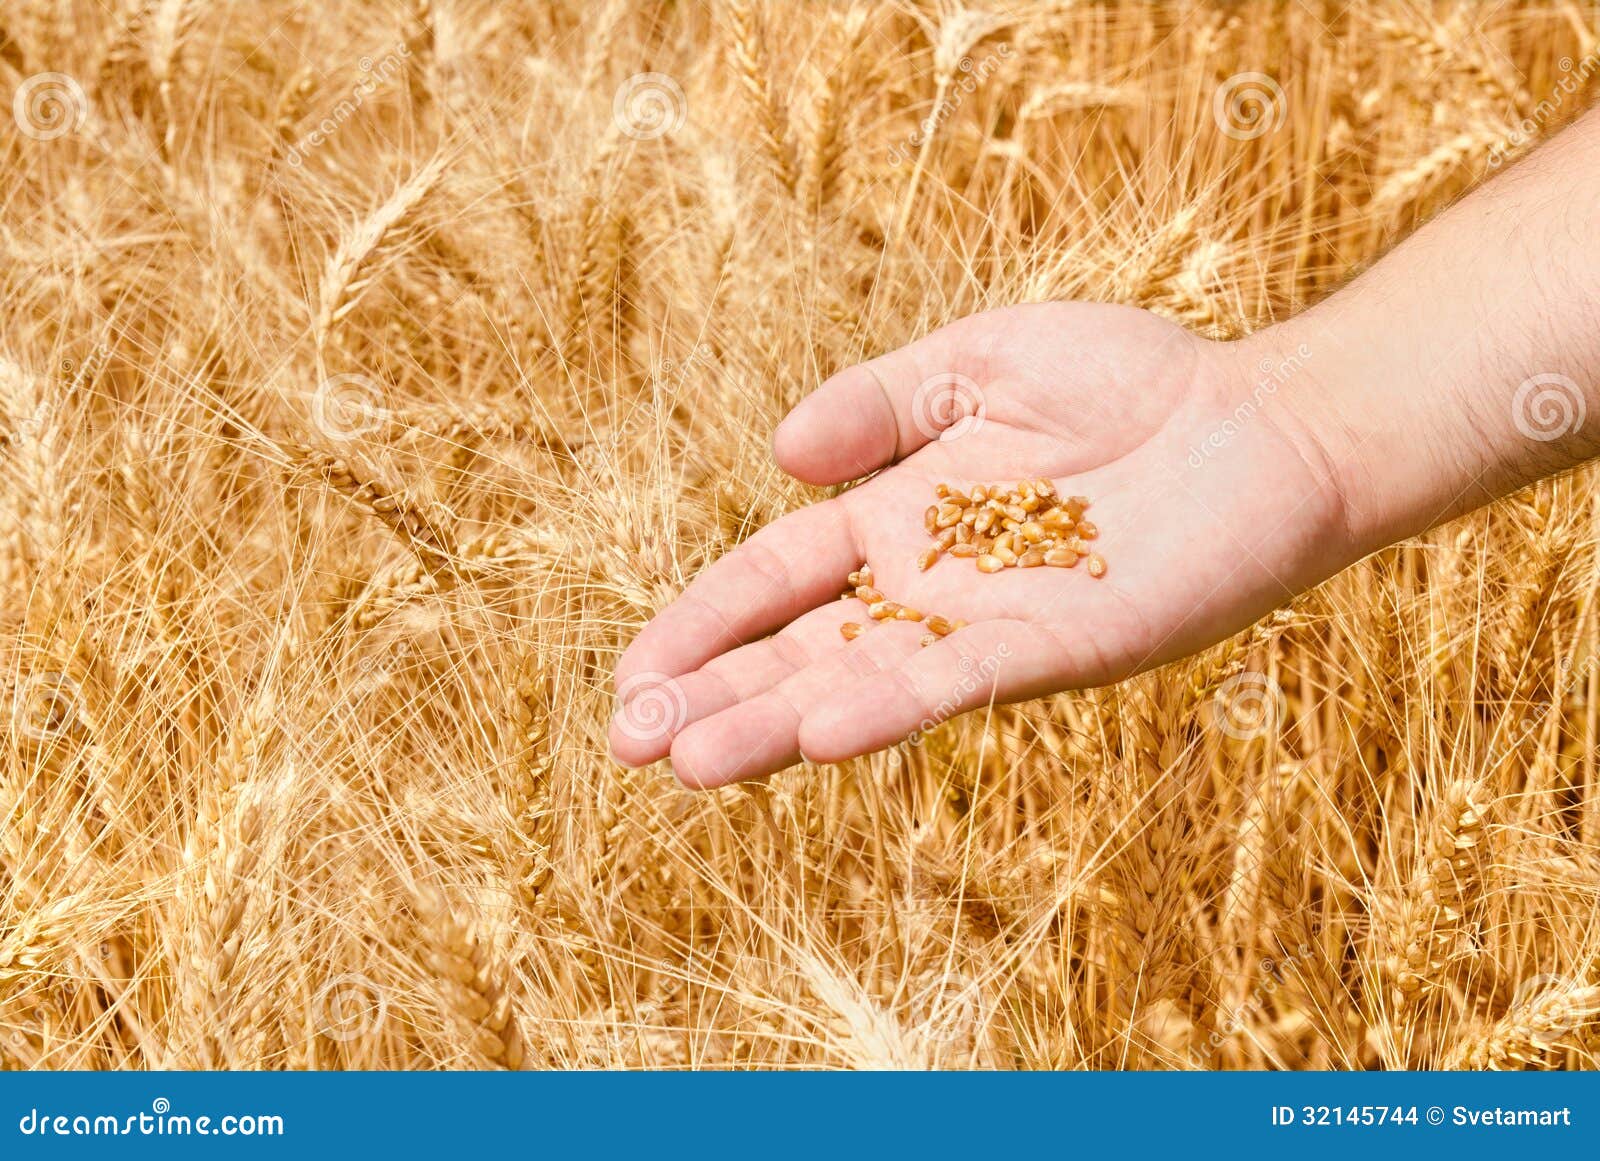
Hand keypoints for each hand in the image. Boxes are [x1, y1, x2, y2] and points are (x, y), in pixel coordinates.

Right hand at [610, 302, 1346, 786]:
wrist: (1267, 422)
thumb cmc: (1135, 383)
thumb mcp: (983, 360)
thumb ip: (883, 401)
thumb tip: (782, 452)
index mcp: (900, 518)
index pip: (776, 577)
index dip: (702, 621)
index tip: (631, 676)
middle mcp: (932, 586)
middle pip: (799, 649)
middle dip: (712, 695)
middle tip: (626, 748)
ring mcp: (990, 623)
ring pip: (862, 682)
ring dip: (774, 724)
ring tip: (688, 766)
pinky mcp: (1061, 644)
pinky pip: (959, 681)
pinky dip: (888, 707)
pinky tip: (820, 735)